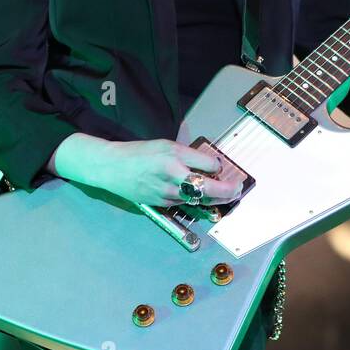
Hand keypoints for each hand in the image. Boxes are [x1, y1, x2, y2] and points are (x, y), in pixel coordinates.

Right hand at [73, 138, 245, 207]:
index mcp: (174, 155)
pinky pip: (186, 205)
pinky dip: (198, 202)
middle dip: (228, 191)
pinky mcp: (162, 204)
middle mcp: (172, 175)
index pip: (208, 164)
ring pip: (199, 200)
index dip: (219, 167)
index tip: (222, 167)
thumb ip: (188, 155)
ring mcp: (167, 192)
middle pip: (209, 188)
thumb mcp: (165, 145)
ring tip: (227, 195)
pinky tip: (205, 199)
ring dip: (216, 199)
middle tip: (238, 189)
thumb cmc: (139, 153)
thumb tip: (210, 165)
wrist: (112, 167)